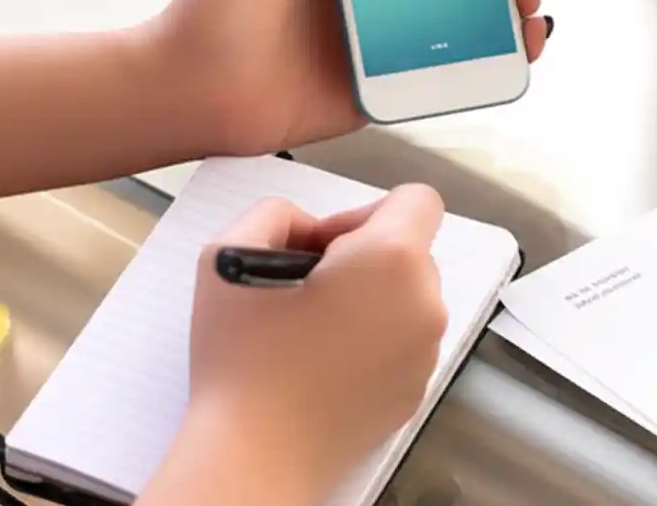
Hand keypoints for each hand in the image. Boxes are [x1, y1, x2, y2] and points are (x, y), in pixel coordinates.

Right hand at [141, 187, 447, 504]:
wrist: (256, 456)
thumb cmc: (242, 356)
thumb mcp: (230, 255)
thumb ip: (275, 215)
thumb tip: (308, 230)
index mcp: (394, 261)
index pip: (417, 200)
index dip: (365, 211)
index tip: (322, 247)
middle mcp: (426, 303)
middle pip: (410, 251)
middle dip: (362, 256)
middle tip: (305, 287)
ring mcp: (426, 353)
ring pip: (406, 300)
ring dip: (367, 300)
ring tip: (309, 330)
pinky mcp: (415, 392)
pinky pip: (402, 345)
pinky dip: (371, 343)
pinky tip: (322, 365)